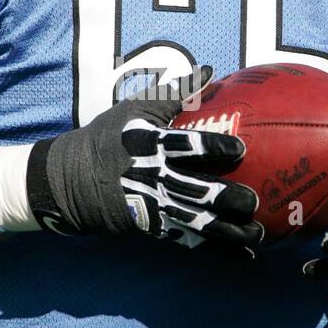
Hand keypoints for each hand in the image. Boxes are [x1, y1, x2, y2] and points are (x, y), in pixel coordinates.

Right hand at [27, 66, 262, 250]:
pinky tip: (244, 257)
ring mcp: (153, 206)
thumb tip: (209, 70)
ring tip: (258, 235)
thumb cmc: (106, 138)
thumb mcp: (133, 109)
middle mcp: (154, 177)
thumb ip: (174, 92)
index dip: (213, 148)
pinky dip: (217, 250)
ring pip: (197, 222)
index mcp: (150, 145)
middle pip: (196, 191)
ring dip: (229, 232)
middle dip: (227, 199)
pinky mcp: (153, 228)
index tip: (240, 149)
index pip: (185, 147)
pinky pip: (190, 240)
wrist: (69, 181)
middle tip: (253, 201)